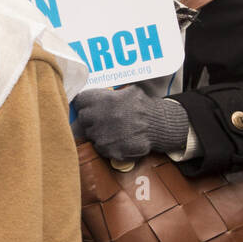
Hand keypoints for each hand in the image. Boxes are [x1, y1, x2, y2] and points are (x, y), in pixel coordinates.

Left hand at [73, 85, 190, 160]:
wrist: (161, 126)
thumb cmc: (144, 107)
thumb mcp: (128, 91)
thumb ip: (109, 93)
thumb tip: (92, 94)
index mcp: (106, 100)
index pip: (81, 100)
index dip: (86, 103)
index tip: (91, 105)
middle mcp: (102, 117)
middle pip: (83, 118)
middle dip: (91, 118)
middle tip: (103, 118)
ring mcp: (105, 135)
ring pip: (91, 134)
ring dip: (99, 132)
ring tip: (114, 129)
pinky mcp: (111, 150)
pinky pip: (100, 147)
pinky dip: (107, 145)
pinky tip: (118, 139)